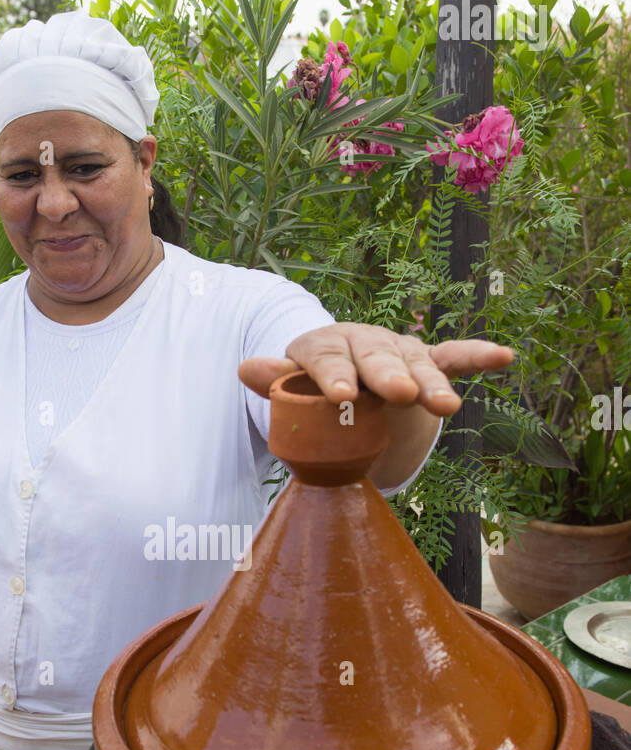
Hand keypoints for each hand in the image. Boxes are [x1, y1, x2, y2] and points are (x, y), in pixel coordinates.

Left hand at [238, 321, 514, 412]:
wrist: (343, 369)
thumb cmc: (314, 382)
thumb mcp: (292, 380)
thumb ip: (277, 378)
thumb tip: (245, 368)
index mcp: (327, 346)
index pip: (328, 361)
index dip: (334, 378)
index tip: (340, 396)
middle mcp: (366, 344)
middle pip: (379, 361)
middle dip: (390, 377)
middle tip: (401, 394)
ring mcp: (399, 352)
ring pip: (419, 366)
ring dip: (434, 385)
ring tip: (447, 406)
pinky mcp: (425, 361)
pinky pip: (453, 357)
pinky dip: (477, 357)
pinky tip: (505, 357)